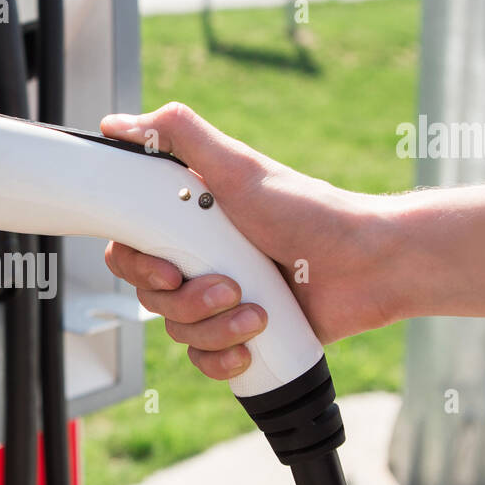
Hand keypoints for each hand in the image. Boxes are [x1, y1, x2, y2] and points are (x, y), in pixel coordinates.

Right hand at [100, 102, 398, 381]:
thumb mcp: (237, 167)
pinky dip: (222, 360)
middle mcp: (197, 260)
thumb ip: (177, 134)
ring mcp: (218, 300)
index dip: (138, 269)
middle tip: (231, 286)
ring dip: (215, 329)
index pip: (128, 252)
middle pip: (150, 297)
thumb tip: (117, 123)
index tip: (169, 271)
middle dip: (189, 302)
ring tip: (258, 314)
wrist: (368, 265)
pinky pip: (204, 361)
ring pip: (179, 332)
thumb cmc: (308, 212)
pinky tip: (250, 347)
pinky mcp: (241, 334)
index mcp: (186, 223)